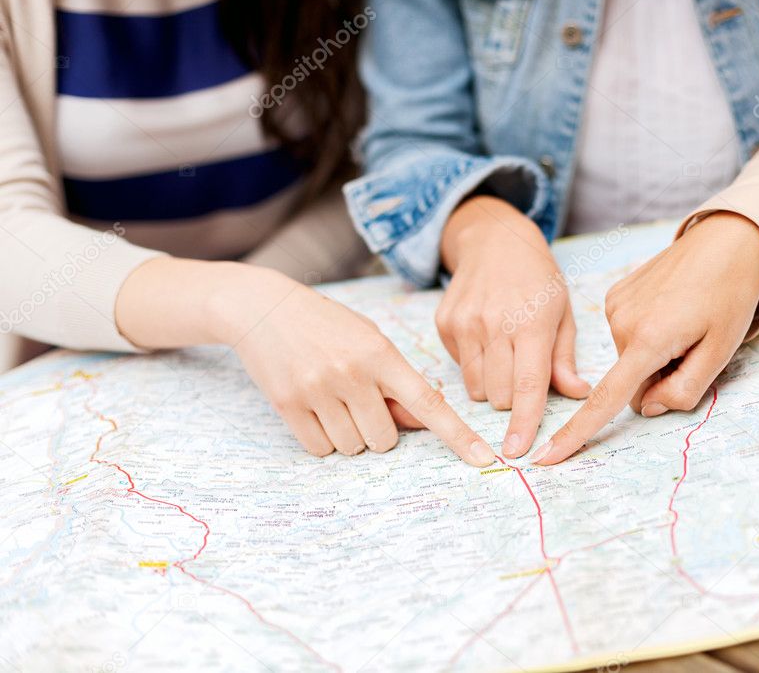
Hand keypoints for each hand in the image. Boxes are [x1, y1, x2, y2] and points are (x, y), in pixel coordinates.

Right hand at [116, 258, 494, 465]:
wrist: (264, 309)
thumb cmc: (329, 327)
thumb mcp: (370, 342)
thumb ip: (397, 382)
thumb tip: (422, 423)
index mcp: (380, 353)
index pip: (427, 402)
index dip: (457, 435)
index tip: (483, 459)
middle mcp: (351, 373)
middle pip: (385, 439)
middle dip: (379, 430)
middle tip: (362, 403)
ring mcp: (317, 390)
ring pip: (353, 447)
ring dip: (351, 435)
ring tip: (336, 402)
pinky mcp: (287, 405)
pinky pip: (321, 449)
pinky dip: (324, 440)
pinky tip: (316, 410)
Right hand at [436, 196, 589, 457]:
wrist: (494, 238)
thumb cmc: (538, 278)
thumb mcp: (563, 311)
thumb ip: (565, 358)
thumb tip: (578, 395)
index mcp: (532, 323)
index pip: (528, 385)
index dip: (524, 422)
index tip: (517, 451)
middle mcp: (495, 324)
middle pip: (500, 395)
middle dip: (514, 398)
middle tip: (523, 371)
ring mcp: (465, 324)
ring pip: (477, 388)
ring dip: (493, 386)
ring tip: (505, 354)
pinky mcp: (445, 323)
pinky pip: (459, 369)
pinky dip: (475, 365)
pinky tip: (485, 337)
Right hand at [532, 212, 758, 464]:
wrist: (725, 241)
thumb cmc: (729, 296)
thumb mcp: (720, 351)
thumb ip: (683, 390)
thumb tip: (646, 407)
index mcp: (647, 340)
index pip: (606, 399)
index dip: (576, 433)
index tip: (546, 457)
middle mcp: (621, 323)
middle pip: (629, 381)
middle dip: (658, 377)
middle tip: (693, 347)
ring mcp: (614, 306)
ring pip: (629, 359)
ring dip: (653, 353)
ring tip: (684, 321)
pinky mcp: (615, 295)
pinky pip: (627, 334)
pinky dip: (646, 333)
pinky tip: (670, 308)